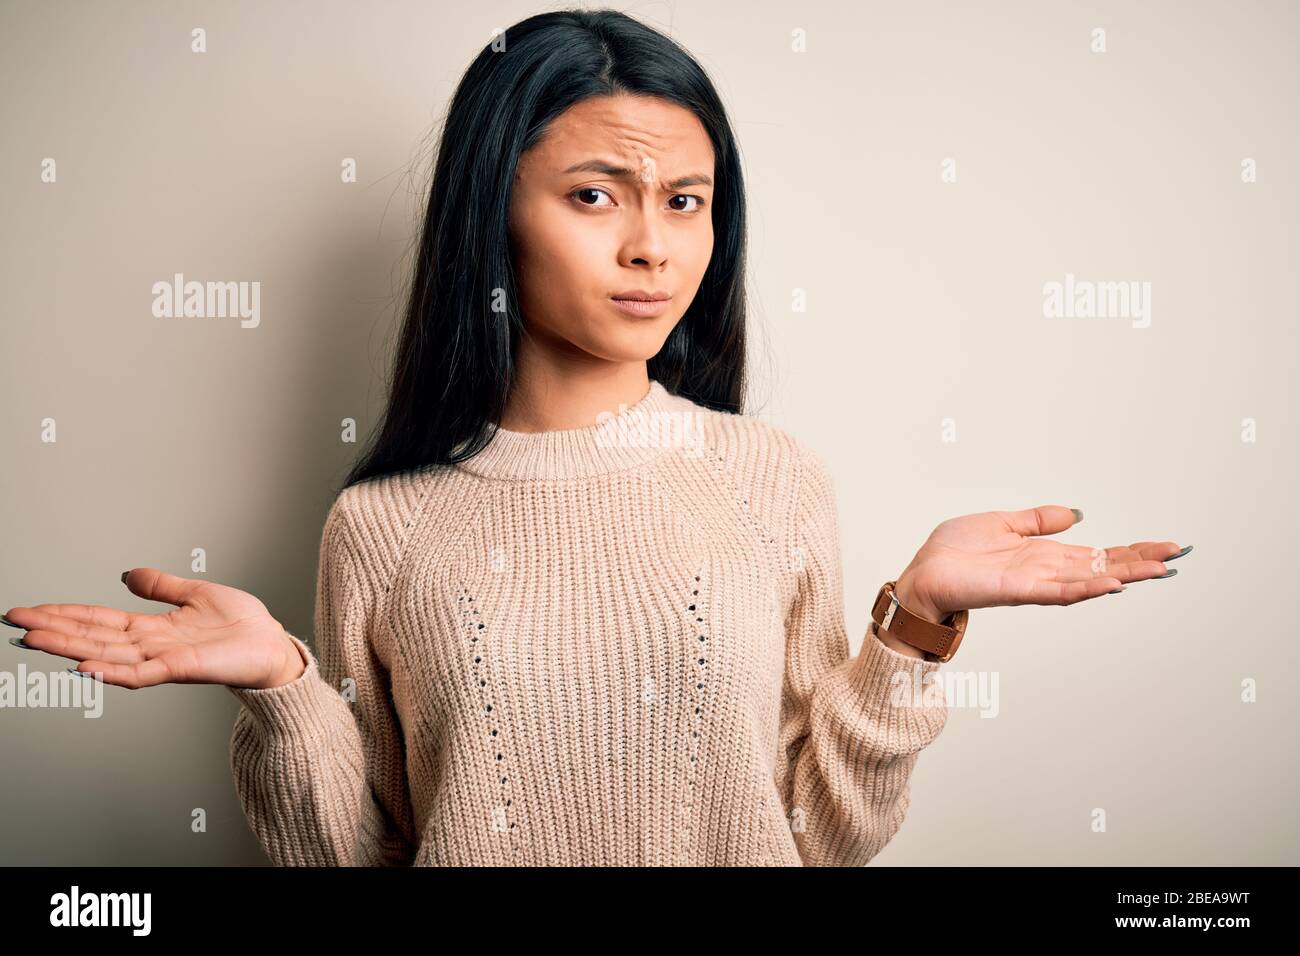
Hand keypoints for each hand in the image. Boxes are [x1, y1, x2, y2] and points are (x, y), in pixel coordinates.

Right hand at [2, 568, 304, 689]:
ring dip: (71, 647)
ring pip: (106, 654)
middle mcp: (151, 645)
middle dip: (53, 629)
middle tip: (16, 622)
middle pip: (92, 637)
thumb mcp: (197, 594)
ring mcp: (163, 659)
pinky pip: (141, 672)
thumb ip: (162, 587)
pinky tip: (86, 666)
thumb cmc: (243, 627)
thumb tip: (129, 574)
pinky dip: (113, 671)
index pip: (97, 620)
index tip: (30, 610)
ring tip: (37, 639)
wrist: (272, 646)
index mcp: (152, 628)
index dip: (64, 614)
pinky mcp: (182, 668)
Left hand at [893, 506, 1186, 621]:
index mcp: (1044, 556)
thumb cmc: (954, 554)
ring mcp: (1035, 584)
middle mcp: (1046, 572)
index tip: (1166, 547)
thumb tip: (1077, 513)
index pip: (1097, 554)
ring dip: (1123, 576)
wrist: (923, 573)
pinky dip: (1085, 588)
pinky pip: (1057, 591)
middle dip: (1140, 563)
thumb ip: (1039, 520)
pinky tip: (1111, 585)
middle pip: (1103, 568)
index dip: (1131, 550)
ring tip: (1158, 570)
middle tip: (1178, 557)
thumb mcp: (1002, 523)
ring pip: (1088, 581)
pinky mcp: (1017, 591)